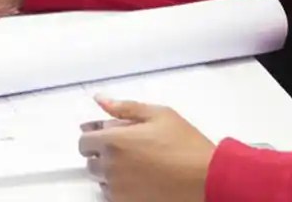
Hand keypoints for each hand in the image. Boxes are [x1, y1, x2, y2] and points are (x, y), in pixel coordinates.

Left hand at [79, 97, 214, 201]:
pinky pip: (113, 196)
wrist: (207, 178)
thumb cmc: (185, 144)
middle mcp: (110, 167)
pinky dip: (121, 189)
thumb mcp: (159, 114)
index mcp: (114, 141)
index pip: (84, 142)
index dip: (94, 137)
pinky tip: (141, 180)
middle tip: (128, 150)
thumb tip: (100, 100)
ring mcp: (118, 189)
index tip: (109, 137)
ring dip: (111, 173)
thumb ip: (124, 108)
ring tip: (138, 166)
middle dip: (103, 155)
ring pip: (102, 180)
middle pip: (91, 162)